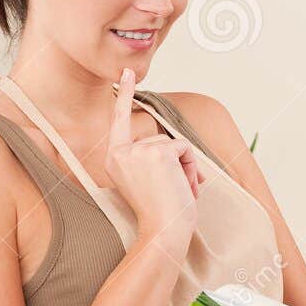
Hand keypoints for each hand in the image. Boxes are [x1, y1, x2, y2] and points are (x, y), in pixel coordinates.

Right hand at [105, 67, 204, 247]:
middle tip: (179, 190)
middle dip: (176, 163)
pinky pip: (183, 148)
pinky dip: (191, 167)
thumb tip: (176, 148)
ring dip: (185, 168)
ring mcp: (137, 151)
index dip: (126, 95)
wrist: (162, 232)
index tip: (128, 72)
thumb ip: (152, 161)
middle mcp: (120, 153)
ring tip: (181, 192)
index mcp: (114, 160)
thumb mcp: (148, 182)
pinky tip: (185, 186)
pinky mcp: (156, 152)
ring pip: (173, 145)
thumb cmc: (159, 214)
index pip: (119, 121)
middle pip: (159, 140)